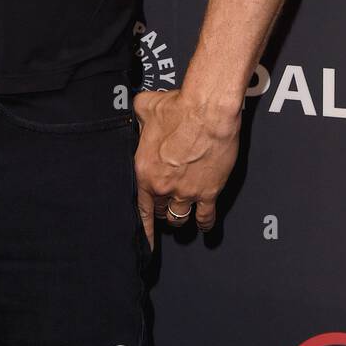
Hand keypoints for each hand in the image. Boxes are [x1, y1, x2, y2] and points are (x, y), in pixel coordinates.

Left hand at [132, 87, 241, 250]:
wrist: (208, 111)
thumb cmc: (179, 107)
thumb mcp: (145, 107)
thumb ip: (138, 118)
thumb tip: (137, 116)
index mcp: (144, 170)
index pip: (138, 207)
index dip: (142, 225)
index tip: (143, 238)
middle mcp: (163, 185)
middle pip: (159, 210)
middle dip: (161, 209)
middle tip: (164, 207)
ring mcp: (186, 192)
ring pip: (179, 218)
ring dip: (179, 217)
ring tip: (181, 216)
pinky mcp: (208, 192)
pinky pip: (205, 217)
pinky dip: (204, 223)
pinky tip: (203, 224)